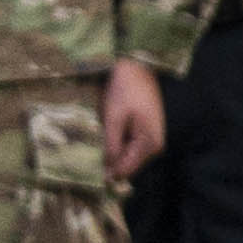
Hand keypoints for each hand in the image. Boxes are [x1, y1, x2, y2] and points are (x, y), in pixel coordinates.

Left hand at [101, 57, 168, 181]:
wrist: (137, 66)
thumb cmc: (125, 90)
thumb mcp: (114, 119)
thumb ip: (111, 148)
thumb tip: (108, 176)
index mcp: (149, 144)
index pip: (124, 172)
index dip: (105, 172)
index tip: (88, 166)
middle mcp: (154, 146)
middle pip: (126, 165)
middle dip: (109, 159)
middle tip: (93, 145)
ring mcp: (151, 138)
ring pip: (126, 155)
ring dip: (112, 149)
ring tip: (101, 134)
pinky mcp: (146, 131)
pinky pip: (129, 145)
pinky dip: (117, 141)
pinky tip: (109, 130)